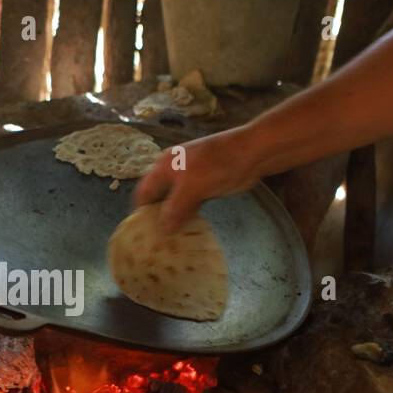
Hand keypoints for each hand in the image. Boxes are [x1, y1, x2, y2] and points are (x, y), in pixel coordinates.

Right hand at [133, 128, 260, 230]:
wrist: (251, 152)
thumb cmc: (217, 165)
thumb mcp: (192, 188)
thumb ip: (175, 209)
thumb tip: (163, 229)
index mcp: (163, 166)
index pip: (144, 192)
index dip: (141, 211)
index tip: (142, 233)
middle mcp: (173, 170)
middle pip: (159, 196)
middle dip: (158, 216)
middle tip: (157, 239)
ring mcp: (190, 177)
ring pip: (176, 200)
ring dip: (175, 216)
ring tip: (172, 238)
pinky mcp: (205, 184)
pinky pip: (191, 202)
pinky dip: (189, 213)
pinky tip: (190, 227)